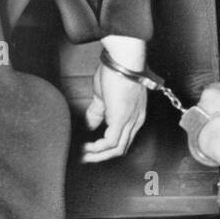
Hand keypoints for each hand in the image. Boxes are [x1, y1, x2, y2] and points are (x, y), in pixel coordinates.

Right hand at [82, 34, 148, 162]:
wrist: (123, 60)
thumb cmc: (115, 72)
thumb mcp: (103, 95)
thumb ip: (98, 112)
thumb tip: (90, 125)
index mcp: (134, 116)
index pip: (123, 139)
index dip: (108, 147)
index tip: (92, 150)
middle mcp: (135, 122)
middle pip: (121, 148)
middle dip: (102, 156)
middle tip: (85, 158)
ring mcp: (130, 122)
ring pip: (117, 149)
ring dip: (99, 155)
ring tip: (84, 156)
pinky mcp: (121, 120)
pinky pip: (111, 142)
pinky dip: (99, 148)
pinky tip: (87, 148)